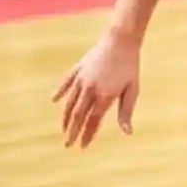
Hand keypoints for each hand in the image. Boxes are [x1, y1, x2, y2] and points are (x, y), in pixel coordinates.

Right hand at [52, 29, 141, 148]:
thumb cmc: (130, 66)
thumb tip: (128, 133)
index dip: (87, 135)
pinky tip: (54, 100)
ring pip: (70, 102)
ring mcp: (82, 78)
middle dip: (72, 131)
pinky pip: (66, 83)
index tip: (83, 147)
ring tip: (64, 129)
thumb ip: (126, 112)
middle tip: (68, 145)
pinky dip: (60, 92)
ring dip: (66, 118)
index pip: (93, 121)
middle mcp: (90, 89)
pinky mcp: (78, 68)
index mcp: (104, 96)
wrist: (121, 39)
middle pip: (78, 115)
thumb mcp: (132, 90)